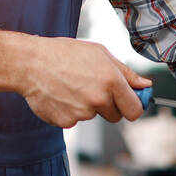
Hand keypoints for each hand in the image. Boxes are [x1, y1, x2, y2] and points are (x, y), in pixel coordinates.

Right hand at [20, 38, 150, 127]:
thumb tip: (145, 85)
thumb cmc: (64, 53)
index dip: (132, 106)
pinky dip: (70, 111)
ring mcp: (82, 113)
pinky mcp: (66, 122)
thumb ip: (126, 72)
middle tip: (91, 87)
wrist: (30, 63)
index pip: (134, 110)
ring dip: (86, 106)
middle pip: (115, 116)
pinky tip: (61, 94)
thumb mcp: (99, 53)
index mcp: (111, 81)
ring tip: (71, 86)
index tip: (128, 102)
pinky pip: (75, 121)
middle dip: (108, 105)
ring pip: (93, 116)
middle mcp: (99, 99)